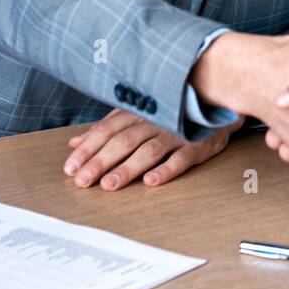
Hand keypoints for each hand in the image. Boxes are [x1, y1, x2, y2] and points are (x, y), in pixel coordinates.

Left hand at [63, 109, 241, 189]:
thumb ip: (106, 128)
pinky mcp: (198, 143)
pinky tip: (151, 182)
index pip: (106, 131)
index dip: (88, 149)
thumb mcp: (136, 115)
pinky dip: (166, 170)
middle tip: (83, 181)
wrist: (218, 103)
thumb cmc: (171, 112)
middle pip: (123, 141)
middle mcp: (154, 121)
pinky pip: (181, 158)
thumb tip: (74, 142)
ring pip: (148, 151)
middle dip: (101, 162)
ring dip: (128, 168)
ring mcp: (176, 132)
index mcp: (137, 113)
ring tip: (109, 185)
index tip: (70, 168)